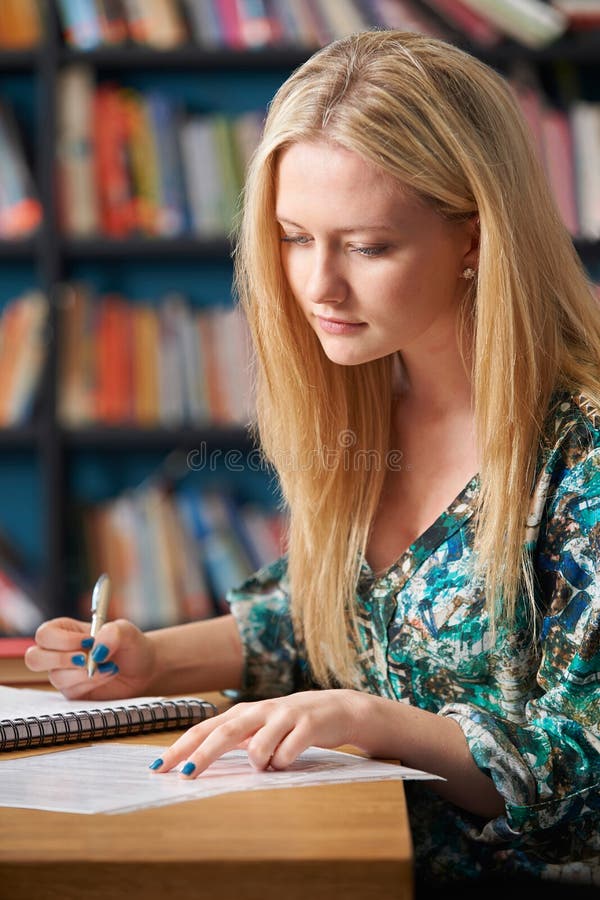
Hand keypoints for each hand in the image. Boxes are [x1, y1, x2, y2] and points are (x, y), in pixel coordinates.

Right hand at [25, 616, 155, 700]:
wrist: (143, 670)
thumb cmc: (131, 645)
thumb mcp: (126, 631)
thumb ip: (113, 632)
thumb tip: (97, 649)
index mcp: (65, 630)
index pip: (44, 634)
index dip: (63, 640)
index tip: (89, 641)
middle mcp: (58, 652)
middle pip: (34, 658)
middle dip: (61, 659)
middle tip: (86, 659)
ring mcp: (63, 674)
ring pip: (56, 677)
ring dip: (84, 672)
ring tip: (109, 666)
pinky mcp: (73, 692)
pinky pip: (71, 691)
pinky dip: (92, 683)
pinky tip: (108, 674)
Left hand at [150, 689, 363, 777]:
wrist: (339, 708)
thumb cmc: (291, 724)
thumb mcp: (259, 728)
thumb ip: (233, 739)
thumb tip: (196, 759)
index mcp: (243, 712)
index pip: (204, 729)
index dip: (181, 747)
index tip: (159, 768)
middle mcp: (259, 710)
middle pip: (224, 733)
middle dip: (203, 756)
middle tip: (186, 777)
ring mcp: (284, 716)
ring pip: (258, 747)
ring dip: (260, 763)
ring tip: (272, 764)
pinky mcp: (308, 725)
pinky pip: (288, 754)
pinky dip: (284, 763)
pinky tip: (291, 759)